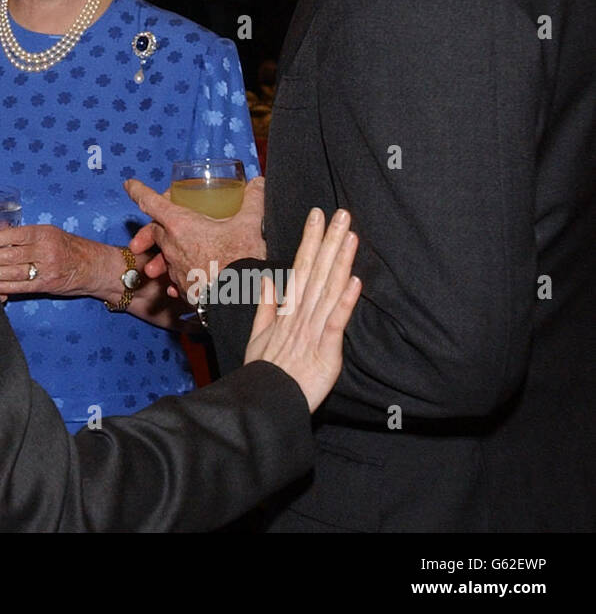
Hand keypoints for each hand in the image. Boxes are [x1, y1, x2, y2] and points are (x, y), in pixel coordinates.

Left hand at [0, 225, 101, 301]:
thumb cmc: (70, 248)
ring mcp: (46, 268)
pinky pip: (21, 287)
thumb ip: (25, 235)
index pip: (11, 234)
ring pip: (12, 272)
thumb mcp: (50, 233)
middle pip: (9, 254)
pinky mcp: (46, 285)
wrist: (95, 266)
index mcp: (42, 233)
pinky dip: (5, 288)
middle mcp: (44, 249)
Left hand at [124, 176, 266, 296]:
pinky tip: (185, 277)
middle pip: (155, 231)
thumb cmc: (241, 259)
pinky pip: (175, 280)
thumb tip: (259, 182)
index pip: (150, 202)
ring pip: (163, 257)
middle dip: (152, 227)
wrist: (242, 300)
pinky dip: (177, 276)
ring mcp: (176, 270)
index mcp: (181, 225)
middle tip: (155, 224)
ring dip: (163, 254)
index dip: (138, 190)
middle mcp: (172, 247)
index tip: (129, 185)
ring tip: (165, 258)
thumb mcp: (249, 224)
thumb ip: (253, 199)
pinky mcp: (185, 290)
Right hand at [244, 207, 361, 412]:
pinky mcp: (326, 350)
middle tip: (340, 212)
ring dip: (339, 261)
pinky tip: (354, 281)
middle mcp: (300, 314)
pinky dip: (345, 301)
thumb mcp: (259, 336)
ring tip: (349, 235)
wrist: (264, 402)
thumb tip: (269, 279)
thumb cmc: (263, 372)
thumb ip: (266, 306)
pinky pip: (336, 322)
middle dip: (327, 240)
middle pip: (316, 271)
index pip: (300, 267)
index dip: (309, 241)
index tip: (317, 217)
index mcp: (286, 310)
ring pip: (328, 290)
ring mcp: (312, 330)